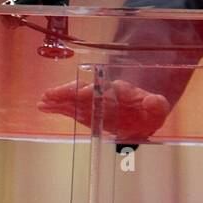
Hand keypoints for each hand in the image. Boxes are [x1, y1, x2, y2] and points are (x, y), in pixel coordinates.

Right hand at [38, 78, 169, 139]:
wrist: (145, 112)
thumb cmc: (151, 111)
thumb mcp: (158, 109)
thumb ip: (157, 106)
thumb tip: (152, 101)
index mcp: (122, 92)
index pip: (105, 90)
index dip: (93, 92)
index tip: (81, 93)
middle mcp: (105, 94)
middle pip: (85, 92)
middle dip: (69, 93)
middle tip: (51, 95)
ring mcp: (94, 102)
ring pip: (75, 98)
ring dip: (60, 99)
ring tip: (43, 101)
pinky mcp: (87, 111)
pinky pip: (72, 107)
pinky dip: (59, 107)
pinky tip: (45, 106)